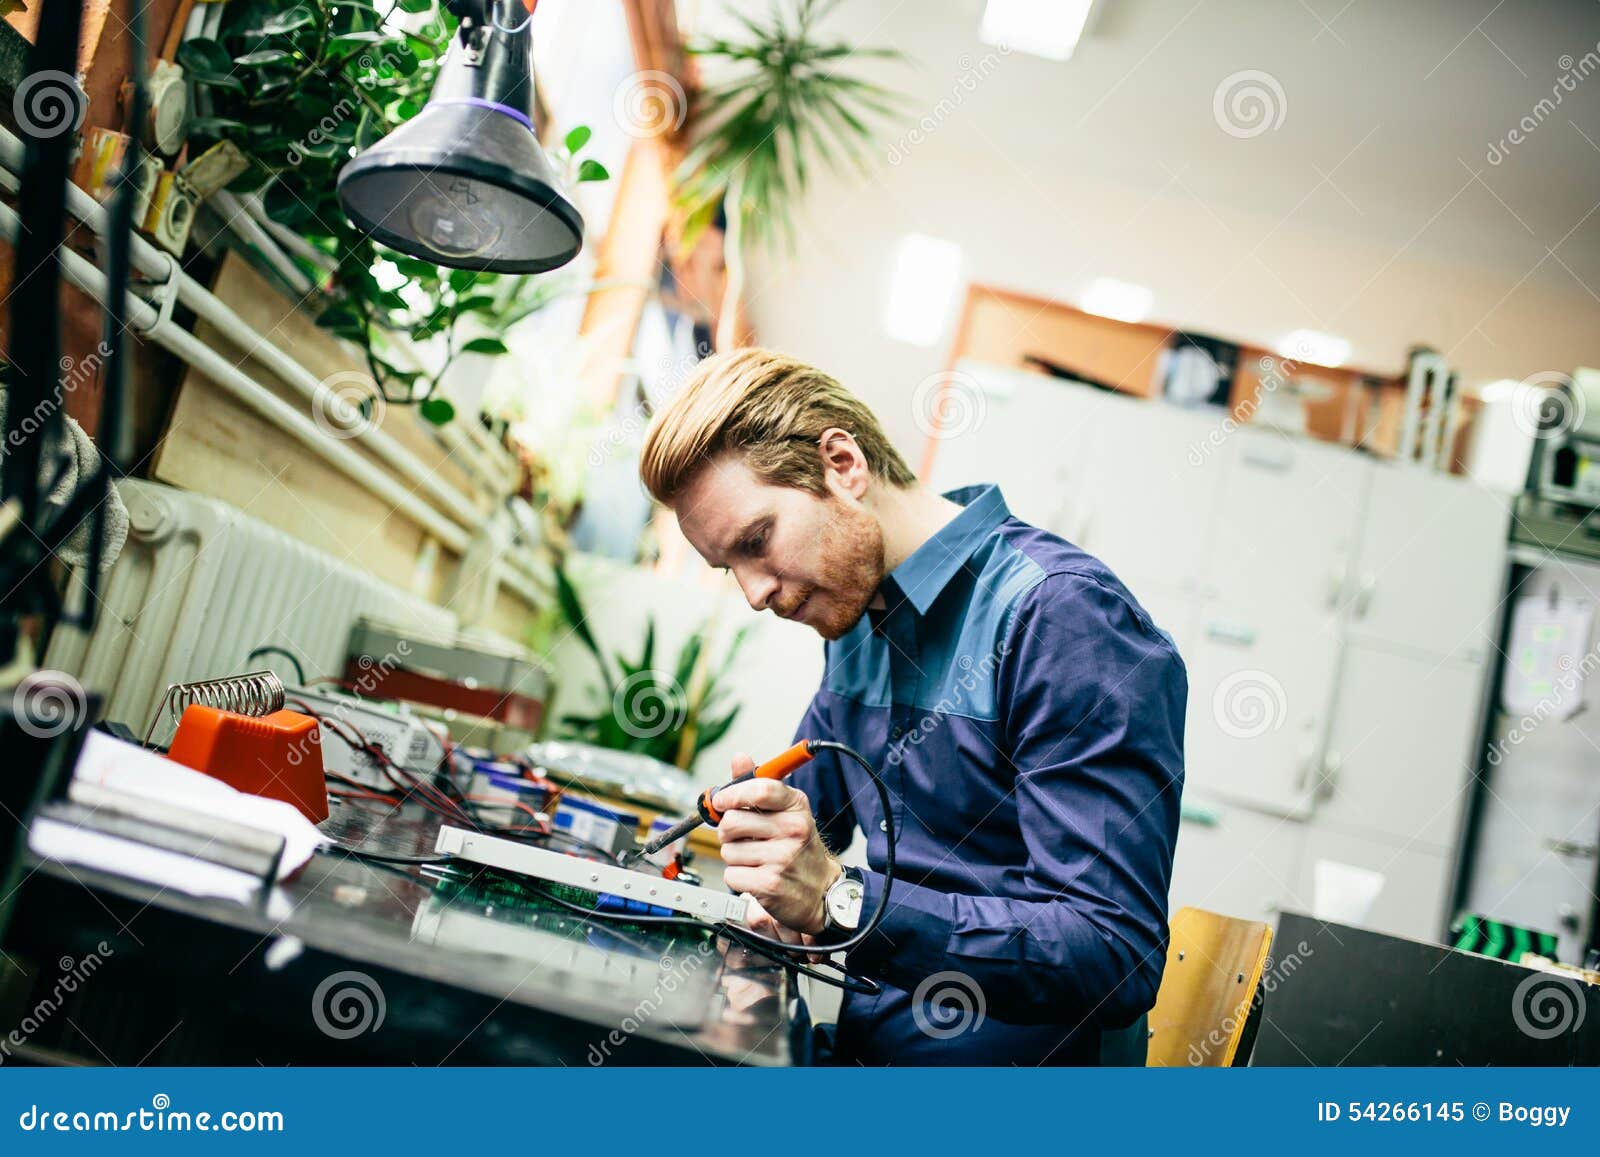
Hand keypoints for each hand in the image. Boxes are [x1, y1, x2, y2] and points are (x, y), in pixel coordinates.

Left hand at [716, 752, 841, 934]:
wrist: (821, 890)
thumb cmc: (799, 847)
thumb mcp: (787, 811)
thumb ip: (759, 785)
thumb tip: (739, 758)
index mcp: (796, 806)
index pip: (760, 789)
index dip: (732, 794)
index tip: (721, 802)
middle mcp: (793, 830)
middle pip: (733, 821)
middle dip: (727, 830)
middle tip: (740, 836)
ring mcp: (782, 858)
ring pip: (728, 850)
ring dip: (734, 856)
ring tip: (754, 858)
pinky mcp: (770, 884)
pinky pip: (731, 874)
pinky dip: (738, 877)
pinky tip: (755, 875)